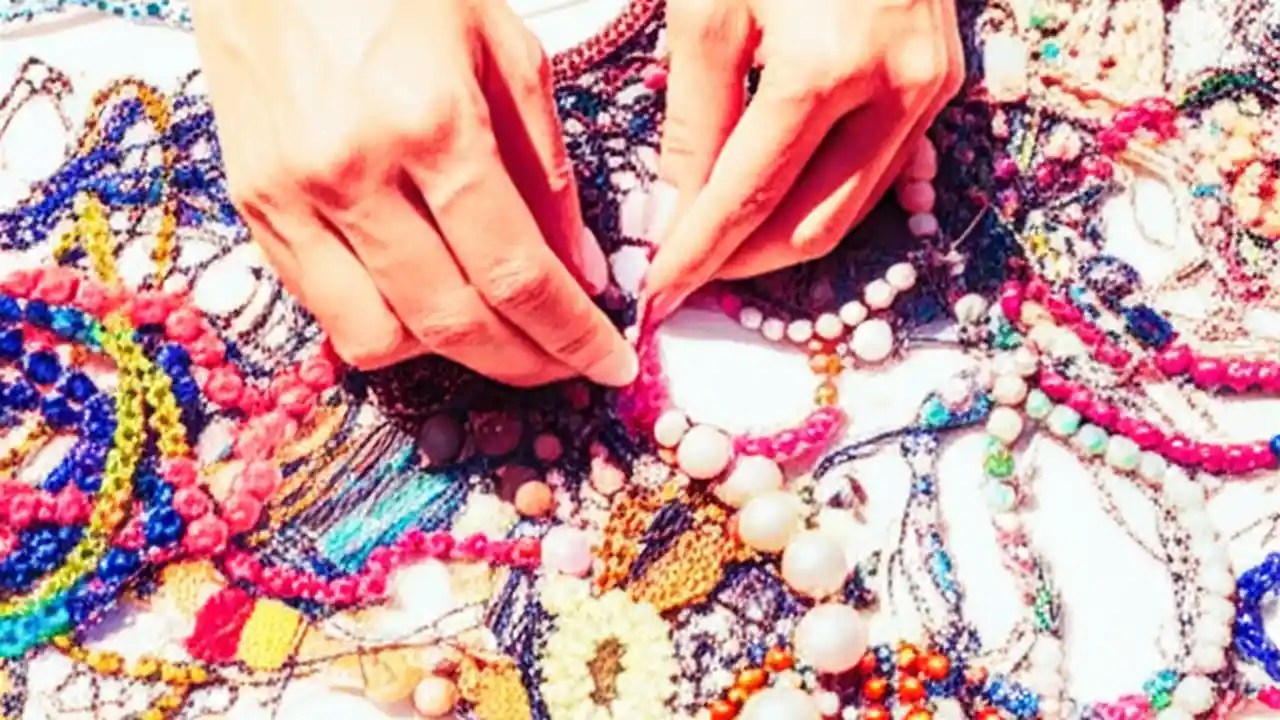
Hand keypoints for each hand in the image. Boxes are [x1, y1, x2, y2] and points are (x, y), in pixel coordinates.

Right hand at [191, 0, 636, 386]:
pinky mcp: (253, 208)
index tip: (611, 365)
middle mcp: (354, 174)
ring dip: (453, 356)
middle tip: (567, 362)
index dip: (573, 336)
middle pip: (454, 323)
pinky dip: (387, 328)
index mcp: (432, 123)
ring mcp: (292, 198)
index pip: (517, 273)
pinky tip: (428, 304)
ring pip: (382, 339)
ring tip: (497, 333)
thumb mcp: (503, 47)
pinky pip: (324, 310)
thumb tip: (579, 270)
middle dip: (526, 362)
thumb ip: (547, 169)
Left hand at [647, 0, 963, 318]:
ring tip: (723, 244)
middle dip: (744, 262)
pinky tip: (777, 199)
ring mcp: (929, 89)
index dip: (698, 253)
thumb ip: (695, 119)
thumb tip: (680, 212)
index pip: (749, 195)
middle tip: (688, 273)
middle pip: (813, 224)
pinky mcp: (943, 83)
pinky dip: (824, 197)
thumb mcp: (709, 9)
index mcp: (824, 67)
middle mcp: (894, 89)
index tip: (658, 296)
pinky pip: (878, 171)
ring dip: (784, 240)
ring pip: (853, 209)